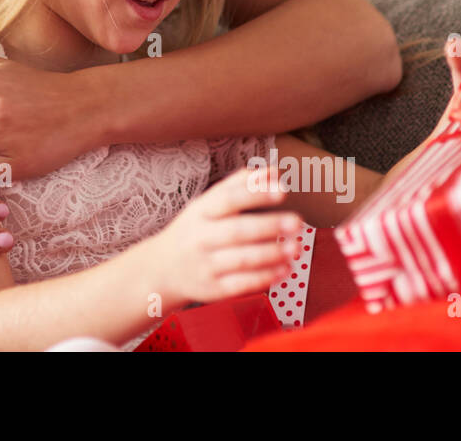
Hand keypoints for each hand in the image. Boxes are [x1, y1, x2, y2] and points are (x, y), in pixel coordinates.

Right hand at [137, 166, 300, 311]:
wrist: (163, 268)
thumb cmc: (195, 230)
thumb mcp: (208, 204)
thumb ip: (240, 185)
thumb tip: (273, 172)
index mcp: (201, 211)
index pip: (228, 199)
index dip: (255, 194)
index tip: (282, 191)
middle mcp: (200, 237)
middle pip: (237, 230)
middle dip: (269, 226)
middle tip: (297, 221)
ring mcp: (205, 265)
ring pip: (242, 259)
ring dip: (272, 253)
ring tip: (295, 247)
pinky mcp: (212, 289)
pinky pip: (241, 284)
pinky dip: (265, 277)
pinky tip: (284, 269)